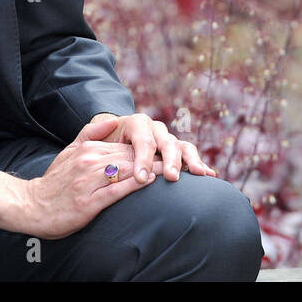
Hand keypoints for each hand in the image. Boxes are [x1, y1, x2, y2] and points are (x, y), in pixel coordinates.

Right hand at [21, 117, 163, 239]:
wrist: (31, 206)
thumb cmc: (55, 181)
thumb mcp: (69, 150)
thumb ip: (90, 133)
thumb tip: (112, 120)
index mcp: (89, 149)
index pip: (127, 146)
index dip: (150, 150)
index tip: (171, 152)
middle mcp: (90, 162)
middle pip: (131, 156)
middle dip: (157, 158)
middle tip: (181, 160)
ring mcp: (89, 181)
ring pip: (126, 170)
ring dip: (151, 169)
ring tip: (174, 170)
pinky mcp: (88, 202)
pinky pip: (115, 191)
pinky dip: (134, 185)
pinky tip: (149, 181)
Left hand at [90, 112, 216, 182]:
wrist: (112, 144)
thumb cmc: (101, 146)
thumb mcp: (92, 138)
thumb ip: (94, 132)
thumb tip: (110, 124)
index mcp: (136, 123)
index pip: (143, 140)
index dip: (143, 159)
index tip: (141, 178)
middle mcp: (155, 129)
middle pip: (166, 142)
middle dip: (169, 160)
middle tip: (170, 177)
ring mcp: (167, 139)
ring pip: (181, 146)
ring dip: (190, 160)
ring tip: (197, 174)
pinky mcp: (176, 150)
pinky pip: (190, 154)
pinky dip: (199, 163)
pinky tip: (209, 175)